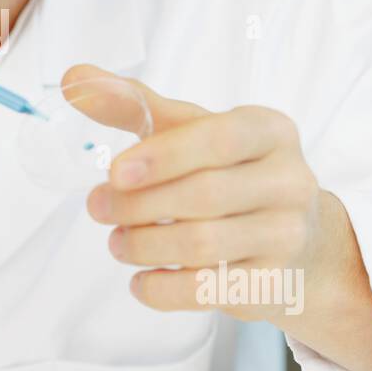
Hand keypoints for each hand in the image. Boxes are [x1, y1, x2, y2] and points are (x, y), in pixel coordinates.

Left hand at [62, 63, 322, 322]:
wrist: (297, 240)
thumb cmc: (229, 172)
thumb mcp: (190, 131)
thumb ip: (134, 104)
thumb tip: (74, 79)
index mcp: (269, 130)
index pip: (219, 138)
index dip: (164, 156)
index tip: (114, 172)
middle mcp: (289, 180)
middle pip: (204, 195)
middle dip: (138, 205)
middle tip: (98, 207)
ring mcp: (286, 235)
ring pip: (203, 245)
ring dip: (144, 246)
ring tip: (117, 242)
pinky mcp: (273, 284)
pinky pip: (208, 291)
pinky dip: (162, 289)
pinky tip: (141, 280)